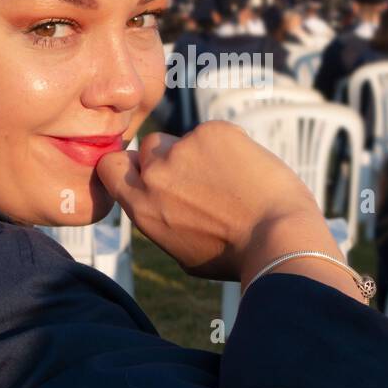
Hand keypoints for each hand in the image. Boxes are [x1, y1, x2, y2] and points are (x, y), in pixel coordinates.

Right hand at [96, 122, 341, 287]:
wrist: (277, 239)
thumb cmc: (234, 255)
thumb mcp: (180, 250)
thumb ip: (161, 217)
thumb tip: (160, 201)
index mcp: (141, 206)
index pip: (110, 165)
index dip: (129, 166)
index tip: (147, 173)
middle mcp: (155, 175)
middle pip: (150, 148)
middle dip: (170, 159)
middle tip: (202, 179)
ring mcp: (183, 149)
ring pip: (187, 140)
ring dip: (203, 155)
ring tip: (234, 183)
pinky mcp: (214, 132)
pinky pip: (215, 134)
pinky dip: (230, 148)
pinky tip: (248, 173)